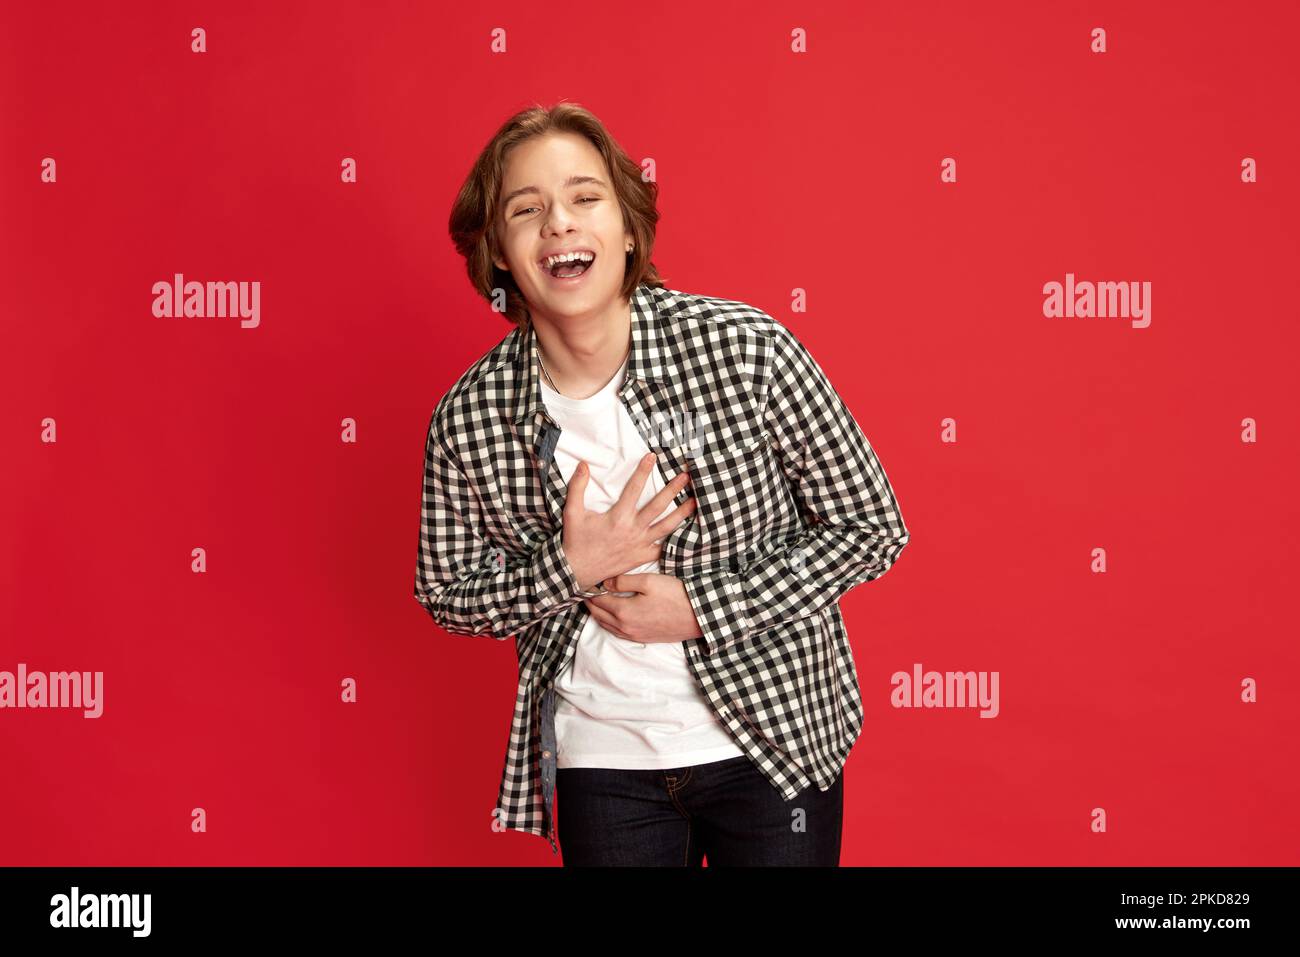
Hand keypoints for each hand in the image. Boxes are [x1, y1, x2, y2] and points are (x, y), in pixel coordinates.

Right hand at [562, 453, 694, 590]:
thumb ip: (578, 487)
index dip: (643, 471)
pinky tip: (686, 533)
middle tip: (687, 476)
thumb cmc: (576, 541)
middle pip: (658, 506)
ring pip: (667, 527)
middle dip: (674, 489)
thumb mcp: (573, 512)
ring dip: (682, 513)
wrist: (577, 571)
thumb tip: (583, 465)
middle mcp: (633, 530)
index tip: (653, 457)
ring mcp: (640, 545)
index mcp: (618, 517)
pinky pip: (662, 549)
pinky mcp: (642, 557)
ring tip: (696, 502)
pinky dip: (675, 542)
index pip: (634, 488)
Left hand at [583, 572, 703, 643]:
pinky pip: (618, 633)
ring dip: (598, 614)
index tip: (586, 581)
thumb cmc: (676, 596)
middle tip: (585, 591)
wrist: (699, 616)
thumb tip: (606, 583)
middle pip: (599, 615)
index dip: (590, 590)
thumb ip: (624, 581)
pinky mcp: (644, 638)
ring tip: (594, 602)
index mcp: (624, 612)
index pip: (598, 601)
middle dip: (590, 603)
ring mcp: (635, 635)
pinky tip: (611, 617)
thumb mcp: (649, 581)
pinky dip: (609, 623)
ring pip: (607, 626)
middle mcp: (626, 627)